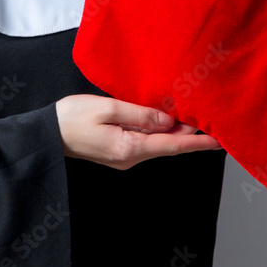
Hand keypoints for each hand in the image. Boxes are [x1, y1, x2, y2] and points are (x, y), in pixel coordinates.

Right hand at [55, 94, 223, 170]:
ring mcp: (124, 157)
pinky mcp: (118, 151)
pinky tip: (167, 122)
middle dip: (192, 136)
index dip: (197, 142)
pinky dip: (160, 132)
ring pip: (158, 144)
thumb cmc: (71, 118)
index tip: (219, 140)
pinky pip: (146, 142)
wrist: (46, 135)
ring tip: (196, 119)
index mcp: (129, 148)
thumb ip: (139, 114)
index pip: (172, 144)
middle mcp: (130, 158)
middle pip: (168, 146)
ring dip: (176, 133)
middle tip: (214, 123)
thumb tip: (167, 120)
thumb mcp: (107, 109)